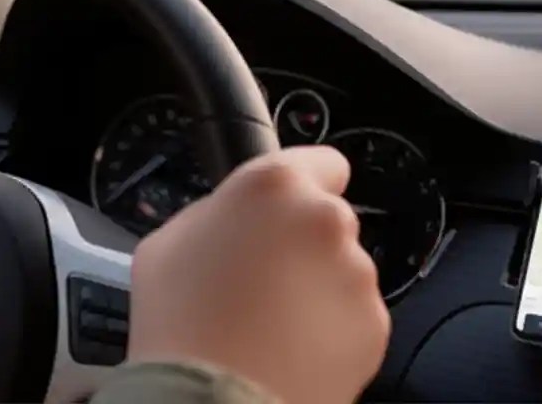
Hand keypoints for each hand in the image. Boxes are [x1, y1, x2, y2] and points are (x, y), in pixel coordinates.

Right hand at [127, 147, 389, 403]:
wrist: (212, 403)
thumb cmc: (180, 325)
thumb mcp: (168, 243)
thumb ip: (214, 215)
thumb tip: (231, 219)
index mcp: (273, 186)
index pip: (321, 161)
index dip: (301, 185)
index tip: (286, 210)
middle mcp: (325, 220)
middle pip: (326, 220)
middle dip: (301, 244)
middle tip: (259, 280)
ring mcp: (356, 274)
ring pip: (340, 270)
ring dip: (316, 288)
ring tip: (269, 324)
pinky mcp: (373, 325)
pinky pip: (352, 315)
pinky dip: (330, 330)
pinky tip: (290, 349)